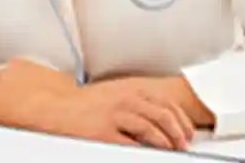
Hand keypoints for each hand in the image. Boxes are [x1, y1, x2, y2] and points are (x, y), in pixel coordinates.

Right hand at [43, 77, 195, 149]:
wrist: (57, 109)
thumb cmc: (86, 105)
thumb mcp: (115, 95)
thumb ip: (137, 102)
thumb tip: (162, 118)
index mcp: (130, 90)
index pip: (166, 104)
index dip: (182, 120)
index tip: (188, 132)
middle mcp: (125, 99)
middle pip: (164, 115)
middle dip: (179, 132)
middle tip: (184, 144)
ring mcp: (115, 115)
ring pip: (152, 129)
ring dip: (167, 142)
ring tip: (172, 150)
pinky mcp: (104, 132)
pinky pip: (132, 143)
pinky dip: (146, 149)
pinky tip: (152, 153)